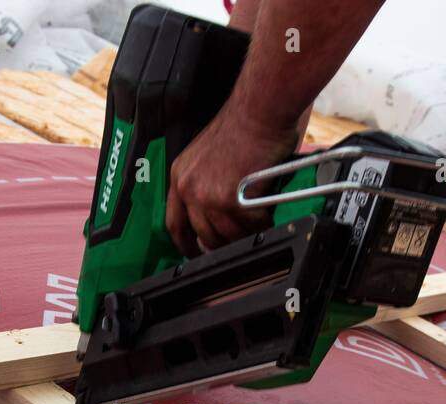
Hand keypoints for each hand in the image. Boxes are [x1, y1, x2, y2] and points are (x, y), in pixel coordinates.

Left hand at [165, 107, 304, 256]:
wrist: (259, 109)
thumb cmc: (243, 123)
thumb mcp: (207, 154)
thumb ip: (205, 182)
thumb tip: (216, 211)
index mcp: (180, 176)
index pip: (174, 223)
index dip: (186, 243)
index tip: (195, 252)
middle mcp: (189, 188)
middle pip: (204, 235)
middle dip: (223, 244)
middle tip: (239, 242)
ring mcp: (209, 196)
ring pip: (227, 235)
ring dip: (246, 235)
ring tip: (258, 226)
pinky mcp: (232, 200)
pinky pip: (251, 227)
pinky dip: (263, 225)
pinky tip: (270, 216)